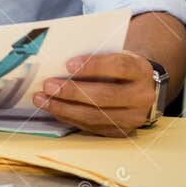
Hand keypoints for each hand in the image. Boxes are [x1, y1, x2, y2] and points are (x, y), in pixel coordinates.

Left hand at [33, 51, 158, 135]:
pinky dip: (70, 118)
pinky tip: (54, 110)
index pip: (118, 67)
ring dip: (64, 109)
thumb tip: (58, 62)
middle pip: (104, 95)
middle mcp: (142, 96)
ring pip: (96, 116)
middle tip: (48, 86)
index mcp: (141, 70)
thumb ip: (96, 56)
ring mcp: (134, 117)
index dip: (93, 66)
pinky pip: (92, 127)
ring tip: (42, 100)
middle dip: (72, 92)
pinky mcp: (122, 131)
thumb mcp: (115, 55)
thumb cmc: (119, 66)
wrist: (141, 87)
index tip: (68, 65)